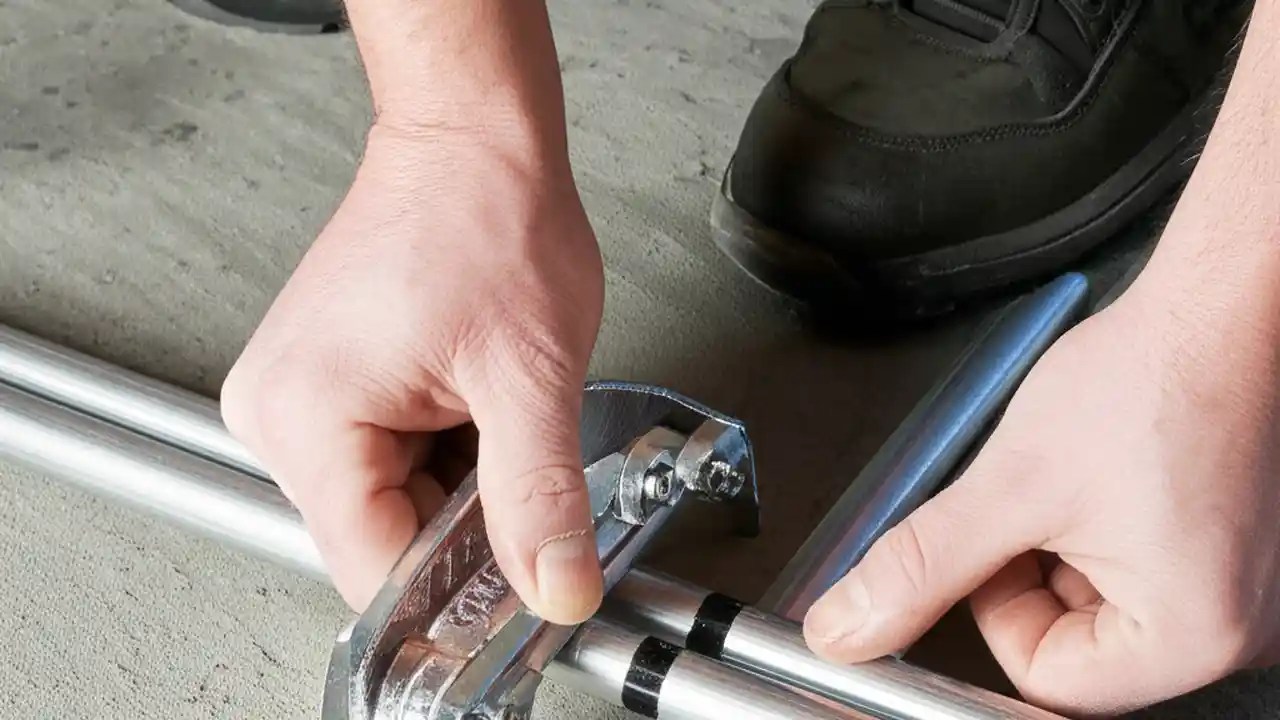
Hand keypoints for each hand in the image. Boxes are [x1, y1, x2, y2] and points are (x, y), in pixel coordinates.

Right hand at [220, 124, 605, 623]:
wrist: (472, 144)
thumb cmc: (486, 219)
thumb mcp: (529, 376)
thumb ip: (540, 497)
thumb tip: (555, 587)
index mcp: (305, 418)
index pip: (371, 568)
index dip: (452, 599)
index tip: (520, 593)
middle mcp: (277, 414)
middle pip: (380, 538)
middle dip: (465, 530)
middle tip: (527, 474)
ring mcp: (295, 398)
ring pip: (391, 503)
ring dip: (460, 485)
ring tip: (497, 413)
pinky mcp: (324, 385)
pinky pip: (387, 462)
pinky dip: (446, 456)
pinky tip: (475, 406)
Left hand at [802, 278, 1279, 714]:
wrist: (1223, 305)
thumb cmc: (1154, 378)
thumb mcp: (1014, 482)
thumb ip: (923, 565)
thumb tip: (849, 628)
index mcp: (1194, 637)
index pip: (1047, 680)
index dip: (993, 612)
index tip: (982, 549)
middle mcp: (1236, 632)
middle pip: (1078, 647)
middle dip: (1030, 574)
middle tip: (1034, 500)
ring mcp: (1244, 594)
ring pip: (1102, 605)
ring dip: (1063, 547)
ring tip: (1079, 474)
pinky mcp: (1236, 556)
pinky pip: (1142, 572)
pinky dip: (1100, 531)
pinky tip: (1107, 475)